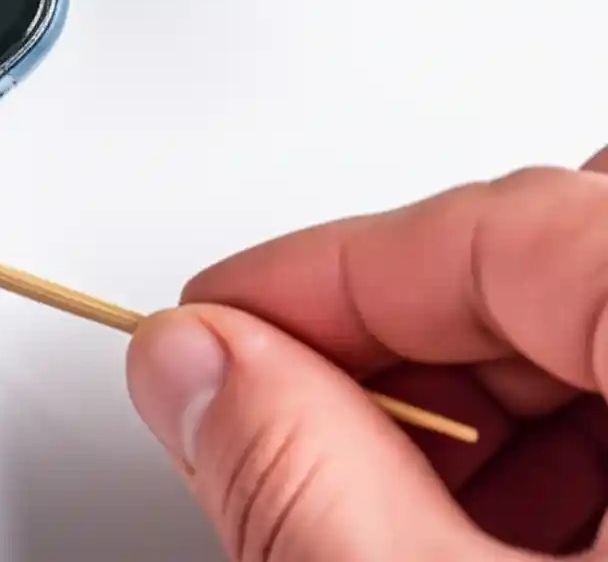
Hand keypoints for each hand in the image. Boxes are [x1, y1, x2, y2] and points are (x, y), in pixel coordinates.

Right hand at [127, 159, 607, 559]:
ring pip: (599, 334)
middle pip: (559, 263)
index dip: (329, 270)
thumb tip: (190, 362)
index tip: (220, 320)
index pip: (506, 228)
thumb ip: (301, 473)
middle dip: (392, 342)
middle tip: (274, 413)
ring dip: (465, 410)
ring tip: (361, 491)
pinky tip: (473, 536)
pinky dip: (554, 464)